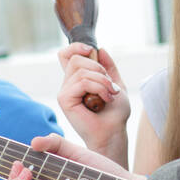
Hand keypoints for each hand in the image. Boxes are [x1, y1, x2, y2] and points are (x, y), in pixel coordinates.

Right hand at [57, 43, 129, 159]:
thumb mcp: (115, 84)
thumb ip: (108, 67)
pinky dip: (98, 88)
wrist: (114, 132)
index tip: (91, 50)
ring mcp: (65, 92)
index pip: (66, 55)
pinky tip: (104, 100)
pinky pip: (82, 82)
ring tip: (110, 95)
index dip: (76, 47)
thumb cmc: (114, 113)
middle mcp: (68, 84)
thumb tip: (100, 49)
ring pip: (81, 70)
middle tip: (109, 85)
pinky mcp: (64, 100)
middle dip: (98, 68)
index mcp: (77, 79)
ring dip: (102, 81)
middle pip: (75, 58)